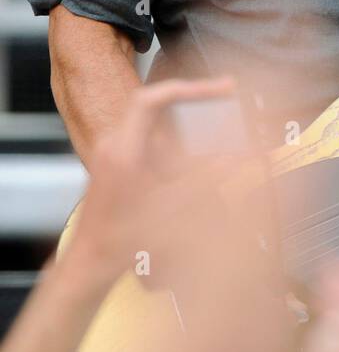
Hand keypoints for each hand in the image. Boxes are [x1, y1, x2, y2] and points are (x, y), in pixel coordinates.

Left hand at [58, 76, 236, 293]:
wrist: (90, 262)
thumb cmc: (120, 242)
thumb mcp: (170, 210)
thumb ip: (205, 180)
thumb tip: (235, 159)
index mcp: (122, 151)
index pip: (151, 100)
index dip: (188, 89)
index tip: (219, 90)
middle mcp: (113, 145)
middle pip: (158, 111)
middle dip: (193, 107)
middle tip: (225, 102)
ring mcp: (112, 153)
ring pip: (156, 129)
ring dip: (184, 135)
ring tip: (203, 148)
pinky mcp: (116, 163)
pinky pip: (149, 143)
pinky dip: (172, 149)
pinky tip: (186, 168)